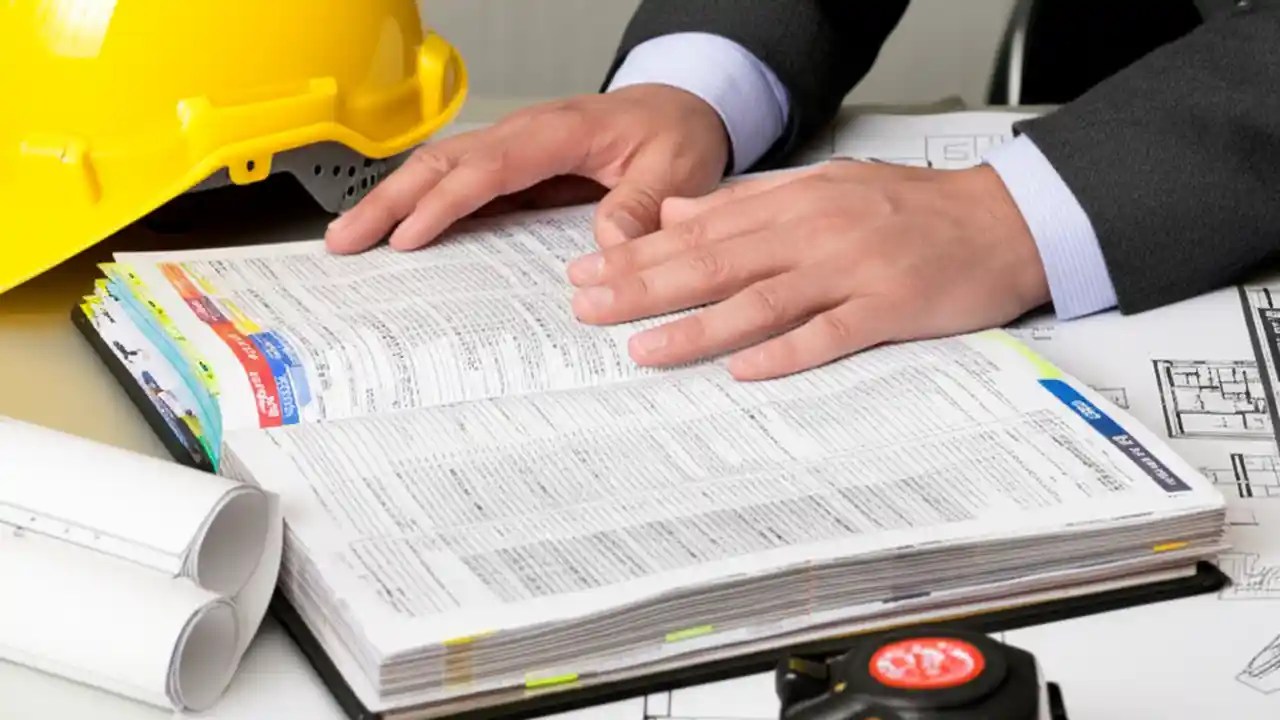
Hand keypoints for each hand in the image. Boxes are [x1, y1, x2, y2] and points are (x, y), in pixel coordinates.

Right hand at [324, 84, 730, 252]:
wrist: (680, 110)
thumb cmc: (675, 135)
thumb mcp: (676, 171)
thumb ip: (643, 206)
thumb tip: (607, 247)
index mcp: (561, 133)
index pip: (490, 167)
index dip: (445, 202)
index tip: (408, 237)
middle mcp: (526, 135)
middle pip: (444, 162)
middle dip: (390, 200)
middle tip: (346, 241)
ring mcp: (515, 148)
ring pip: (440, 167)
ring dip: (392, 201)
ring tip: (350, 239)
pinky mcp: (514, 167)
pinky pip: (458, 181)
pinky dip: (419, 203)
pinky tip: (394, 233)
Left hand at [564, 160, 1049, 379]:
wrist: (1003, 219)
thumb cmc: (911, 208)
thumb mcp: (823, 189)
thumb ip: (748, 204)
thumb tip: (677, 215)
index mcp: (795, 204)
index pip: (699, 232)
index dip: (639, 255)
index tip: (587, 275)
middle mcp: (815, 233)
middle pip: (715, 263)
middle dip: (644, 288)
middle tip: (588, 310)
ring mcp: (853, 271)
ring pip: (762, 300)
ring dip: (699, 326)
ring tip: (644, 349)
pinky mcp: (892, 307)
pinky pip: (833, 333)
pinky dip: (788, 352)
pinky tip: (746, 369)